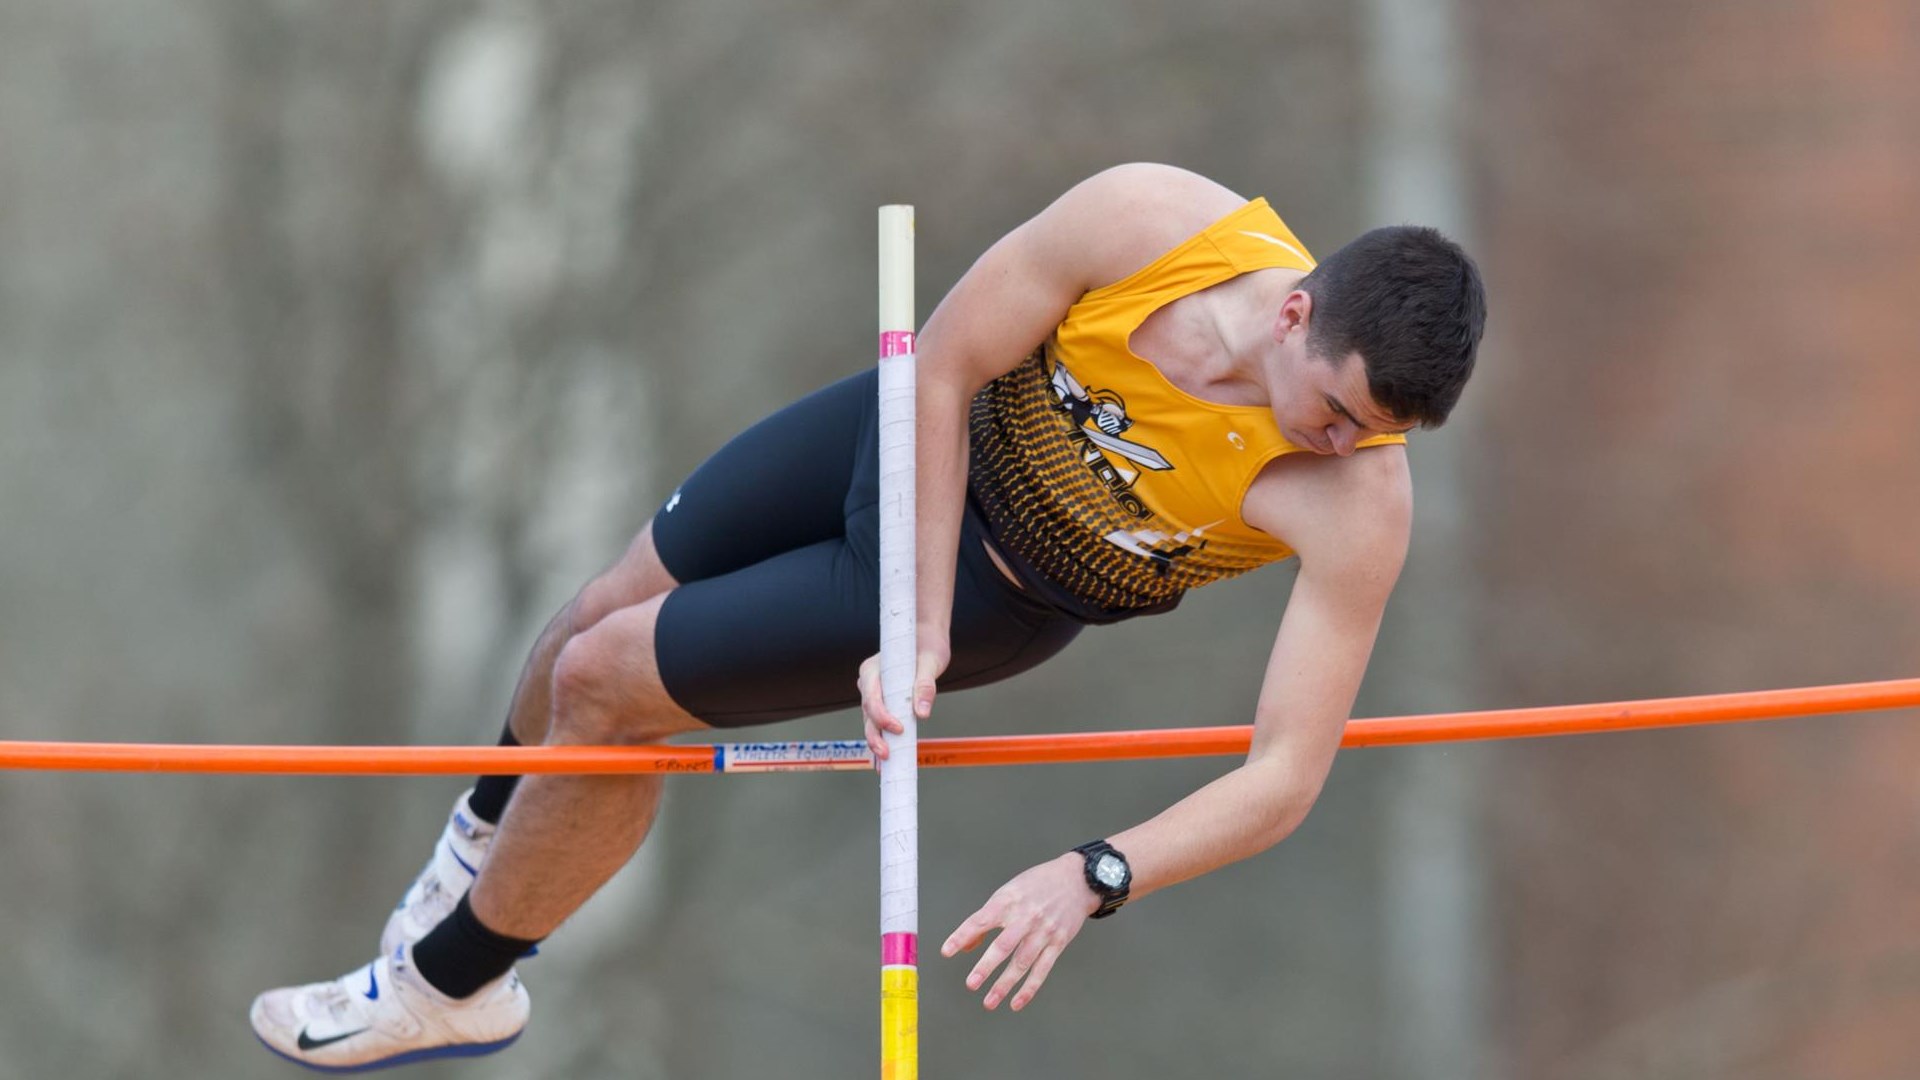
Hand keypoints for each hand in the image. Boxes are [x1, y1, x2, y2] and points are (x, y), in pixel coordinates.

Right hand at [857, 643, 947, 760]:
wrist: (926, 636)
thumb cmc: (926, 644)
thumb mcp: (930, 661)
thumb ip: (925, 685)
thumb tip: (922, 713)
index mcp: (873, 670)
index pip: (872, 698)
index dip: (882, 716)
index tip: (899, 728)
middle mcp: (870, 683)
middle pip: (868, 714)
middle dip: (875, 736)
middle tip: (887, 755)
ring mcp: (876, 693)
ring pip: (872, 721)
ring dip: (877, 742)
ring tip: (885, 764)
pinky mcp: (885, 701)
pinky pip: (880, 722)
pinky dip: (884, 739)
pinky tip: (886, 760)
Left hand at [941, 853, 1095, 1010]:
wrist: (1077, 880)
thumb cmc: (1037, 885)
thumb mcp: (1008, 893)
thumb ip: (986, 918)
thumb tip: (965, 945)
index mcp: (1008, 901)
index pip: (980, 920)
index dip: (962, 936)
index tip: (947, 951)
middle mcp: (1026, 917)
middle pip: (1004, 945)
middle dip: (986, 966)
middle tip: (971, 983)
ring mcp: (1043, 931)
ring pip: (1022, 961)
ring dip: (1005, 984)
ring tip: (989, 1001)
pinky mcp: (1058, 943)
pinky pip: (1042, 969)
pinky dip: (1029, 988)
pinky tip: (1016, 1002)